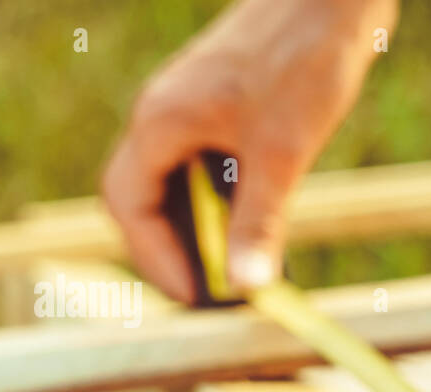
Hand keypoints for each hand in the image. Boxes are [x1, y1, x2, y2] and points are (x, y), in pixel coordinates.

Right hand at [101, 0, 395, 300]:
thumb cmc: (303, 58)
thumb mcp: (282, 153)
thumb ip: (260, 221)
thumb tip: (245, 285)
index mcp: (160, 122)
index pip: (128, 206)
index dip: (154, 258)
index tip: (193, 295)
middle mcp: (165, 115)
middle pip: (144, 199)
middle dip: (172, 250)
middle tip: (210, 292)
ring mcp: (192, 109)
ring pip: (177, 184)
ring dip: (201, 228)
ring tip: (236, 266)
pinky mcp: (224, 106)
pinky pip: (207, 166)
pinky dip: (224, 202)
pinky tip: (259, 221)